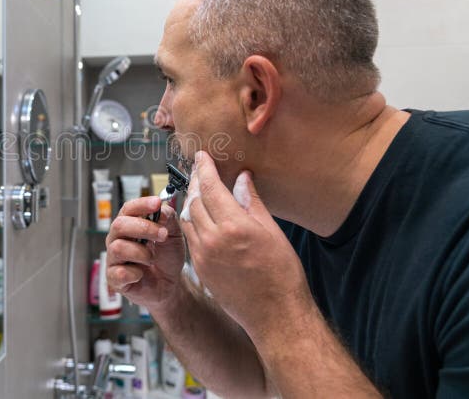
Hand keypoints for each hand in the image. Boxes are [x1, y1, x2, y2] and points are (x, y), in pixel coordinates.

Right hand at [105, 196, 185, 310]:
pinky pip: (119, 273)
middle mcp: (117, 239)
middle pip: (119, 225)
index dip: (141, 204)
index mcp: (129, 225)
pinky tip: (142, 273)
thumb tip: (161, 208)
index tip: (156, 203)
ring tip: (152, 259)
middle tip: (163, 235)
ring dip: (141, 253)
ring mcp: (114, 259)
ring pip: (118, 248)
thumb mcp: (173, 235)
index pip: (128, 209)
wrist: (170, 284)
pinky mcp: (114, 279)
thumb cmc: (167, 257)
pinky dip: (135, 273)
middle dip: (143, 228)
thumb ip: (168, 219)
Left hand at [180, 151, 310, 336]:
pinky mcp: (199, 268)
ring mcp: (203, 255)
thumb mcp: (271, 231)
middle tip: (199, 168)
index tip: (202, 155)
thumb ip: (251, 202)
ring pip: (187, 218)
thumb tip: (242, 177)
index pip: (211, 188)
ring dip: (190, 201)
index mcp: (234, 226)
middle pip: (195, 200)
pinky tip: (199, 216)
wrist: (274, 314)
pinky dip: (191, 222)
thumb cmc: (281, 273)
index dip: (205, 169)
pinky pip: (189, 237)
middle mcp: (213, 239)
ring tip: (198, 189)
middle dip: (196, 181)